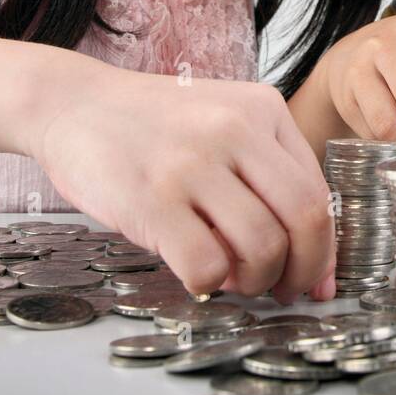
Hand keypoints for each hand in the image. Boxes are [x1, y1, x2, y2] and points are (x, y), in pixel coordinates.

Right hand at [25, 59, 336, 303]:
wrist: (72, 104)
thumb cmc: (152, 126)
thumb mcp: (222, 119)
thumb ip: (266, 171)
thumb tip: (311, 257)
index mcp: (262, 109)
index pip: (317, 190)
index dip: (323, 248)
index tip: (316, 280)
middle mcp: (235, 129)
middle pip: (305, 218)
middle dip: (301, 271)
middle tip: (282, 290)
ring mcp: (193, 162)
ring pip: (262, 247)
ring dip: (254, 282)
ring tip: (232, 278)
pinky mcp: (153, 197)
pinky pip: (207, 265)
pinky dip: (210, 284)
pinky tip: (195, 273)